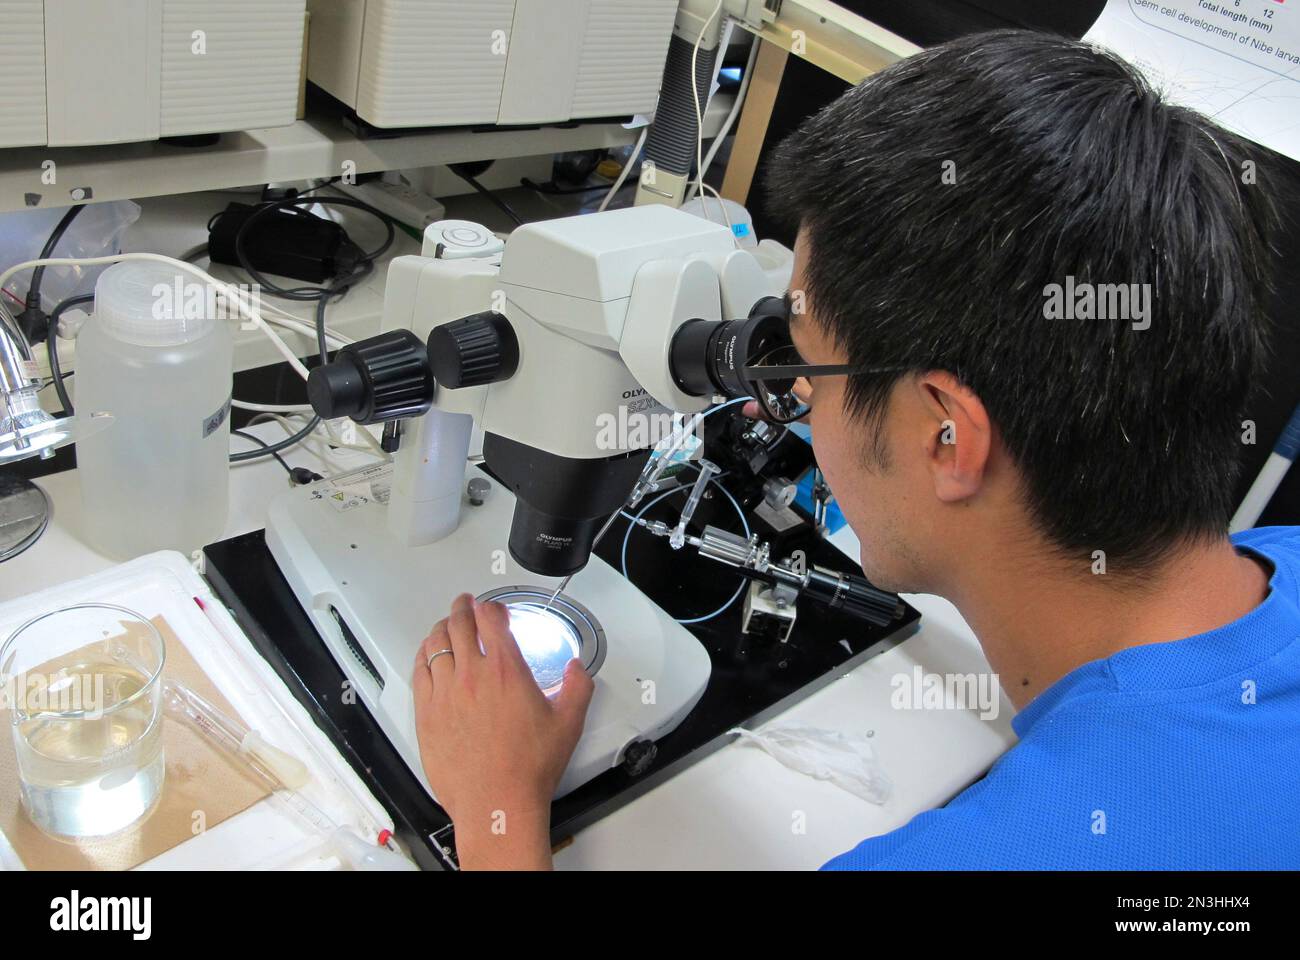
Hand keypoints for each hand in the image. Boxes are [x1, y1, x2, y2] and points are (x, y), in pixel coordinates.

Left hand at [412, 593, 594, 868]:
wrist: (496, 803)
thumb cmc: (528, 769)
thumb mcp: (569, 723)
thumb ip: (577, 688)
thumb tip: (578, 670)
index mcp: (507, 671)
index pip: (492, 619)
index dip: (492, 607)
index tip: (493, 609)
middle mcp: (473, 675)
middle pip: (459, 623)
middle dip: (463, 608)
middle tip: (465, 604)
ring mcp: (445, 692)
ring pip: (436, 643)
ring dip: (442, 627)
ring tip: (445, 625)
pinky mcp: (426, 713)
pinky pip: (419, 670)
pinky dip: (423, 655)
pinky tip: (427, 655)